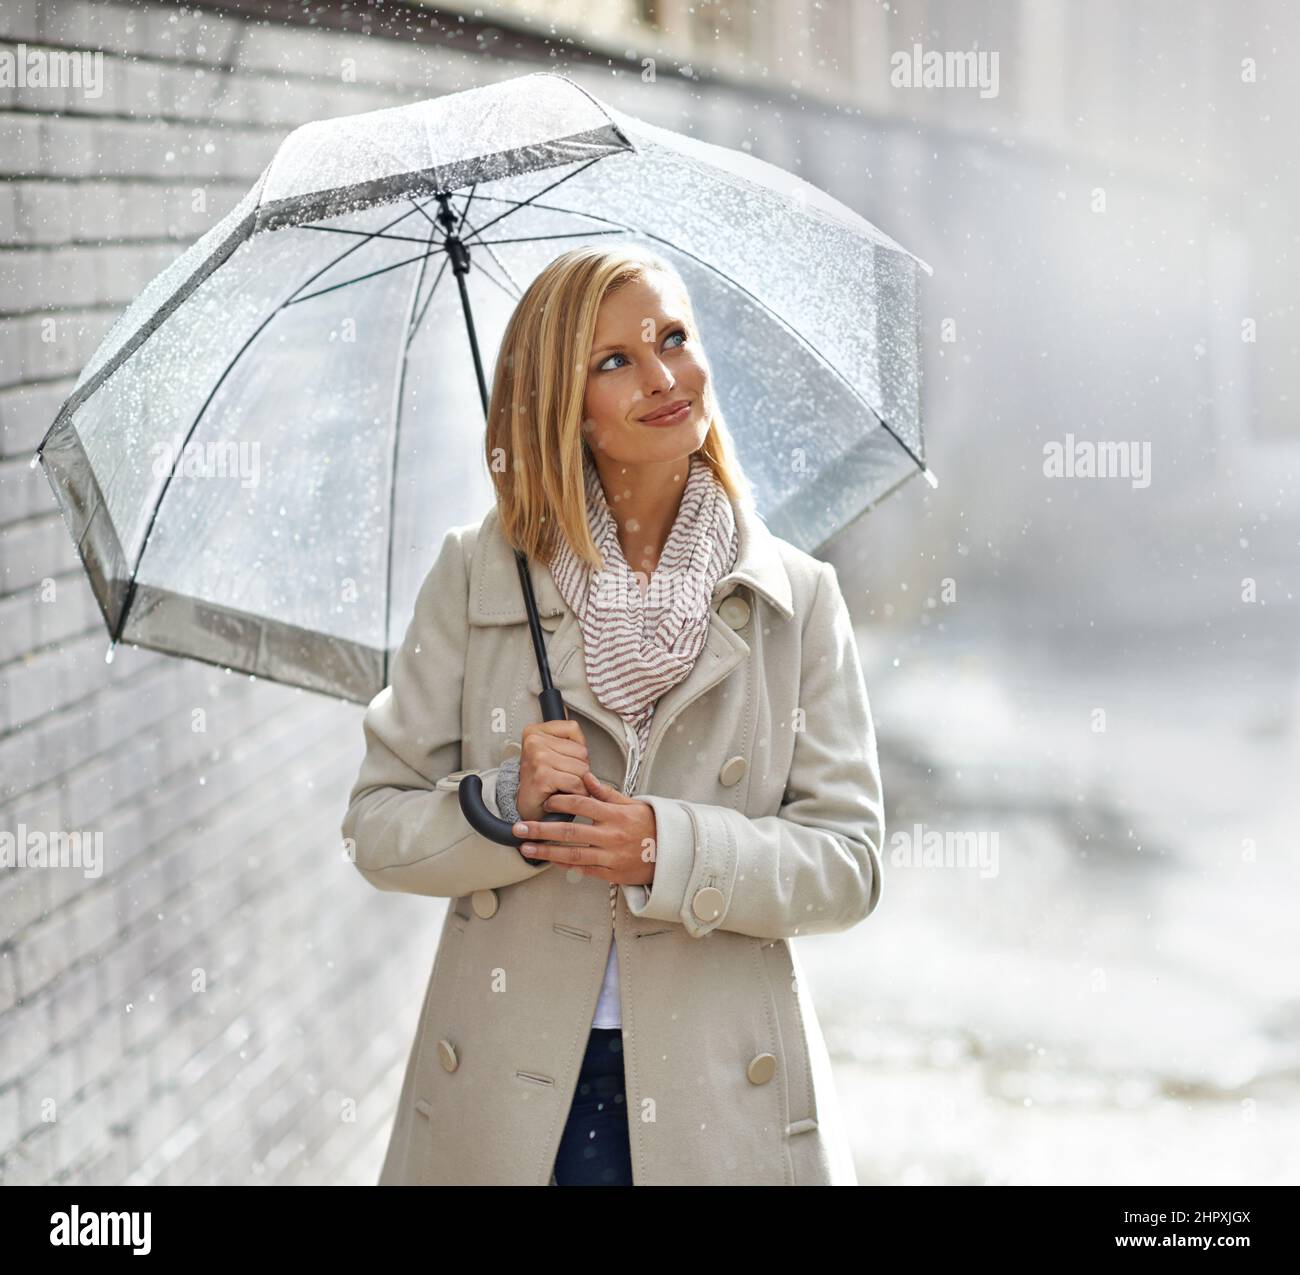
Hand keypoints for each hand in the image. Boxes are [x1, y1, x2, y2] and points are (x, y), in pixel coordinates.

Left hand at [512, 772, 657, 885]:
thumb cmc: (650, 826)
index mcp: (616, 815)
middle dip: (540, 830)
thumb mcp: (633, 804)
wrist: (671, 855)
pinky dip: (564, 865)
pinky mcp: (610, 874)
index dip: (560, 802)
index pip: (581, 805)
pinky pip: (583, 870)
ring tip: (526, 848)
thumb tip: (585, 777)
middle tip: (519, 829)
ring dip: (546, 851)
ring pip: (572, 855)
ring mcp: (610, 857)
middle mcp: (611, 836)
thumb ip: (607, 793)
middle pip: (569, 832)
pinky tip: (549, 860)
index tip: (545, 802)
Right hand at [515, 718, 590, 821]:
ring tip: (562, 785)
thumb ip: (564, 735)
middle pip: (581, 751)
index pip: (573, 728)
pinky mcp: (543, 776)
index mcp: (534, 731)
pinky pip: (577, 783)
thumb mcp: (550, 751)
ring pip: (582, 768)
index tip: (562, 760)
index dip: (575, 749)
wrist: (525, 807)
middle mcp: (534, 742)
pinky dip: (576, 793)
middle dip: (579, 769)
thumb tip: (568, 709)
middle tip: (561, 777)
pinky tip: (562, 793)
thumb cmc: (540, 781)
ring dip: (579, 783)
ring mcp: (538, 758)